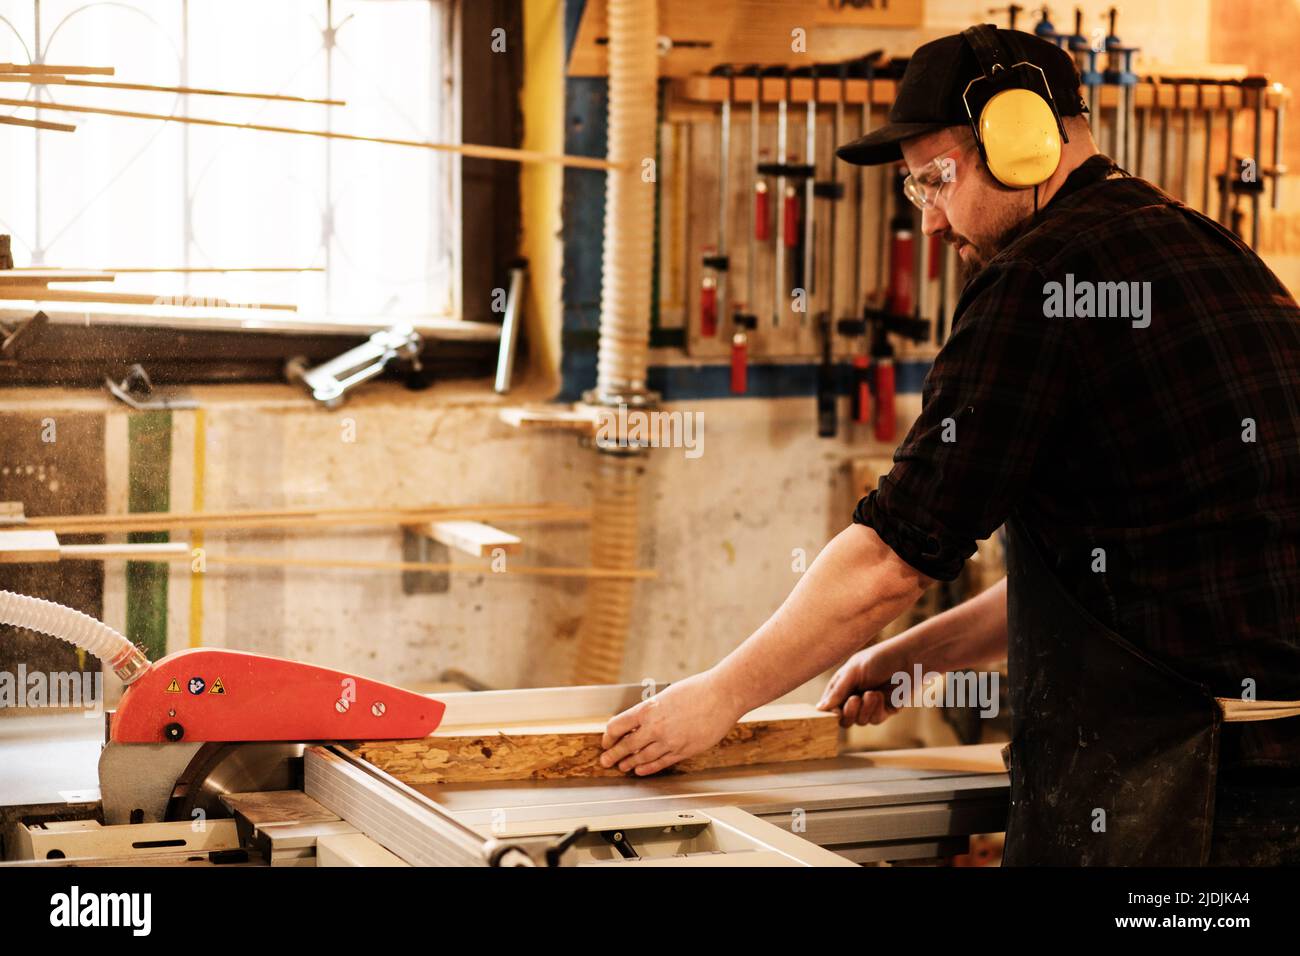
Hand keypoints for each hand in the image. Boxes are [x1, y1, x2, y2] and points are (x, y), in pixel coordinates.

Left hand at [599, 670, 744, 775]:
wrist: (722, 695)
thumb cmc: (698, 690)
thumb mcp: (666, 695)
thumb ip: (652, 710)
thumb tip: (639, 721)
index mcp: (648, 709)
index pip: (617, 726)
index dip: (609, 736)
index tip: (606, 740)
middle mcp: (655, 727)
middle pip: (626, 745)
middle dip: (613, 755)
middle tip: (605, 761)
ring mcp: (670, 741)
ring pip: (642, 757)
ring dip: (629, 763)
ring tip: (622, 766)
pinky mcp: (684, 750)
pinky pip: (661, 763)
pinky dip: (648, 768)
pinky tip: (641, 770)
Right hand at [817, 636, 909, 728]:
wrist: (909, 660)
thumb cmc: (879, 659)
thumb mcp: (854, 672)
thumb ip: (837, 691)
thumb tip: (819, 709)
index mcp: (842, 685)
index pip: (830, 705)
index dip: (831, 711)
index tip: (836, 710)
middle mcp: (854, 696)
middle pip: (843, 719)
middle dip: (848, 712)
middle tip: (855, 700)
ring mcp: (869, 705)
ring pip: (859, 721)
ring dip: (865, 708)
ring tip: (873, 693)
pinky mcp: (884, 711)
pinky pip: (874, 720)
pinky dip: (876, 710)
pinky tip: (881, 696)